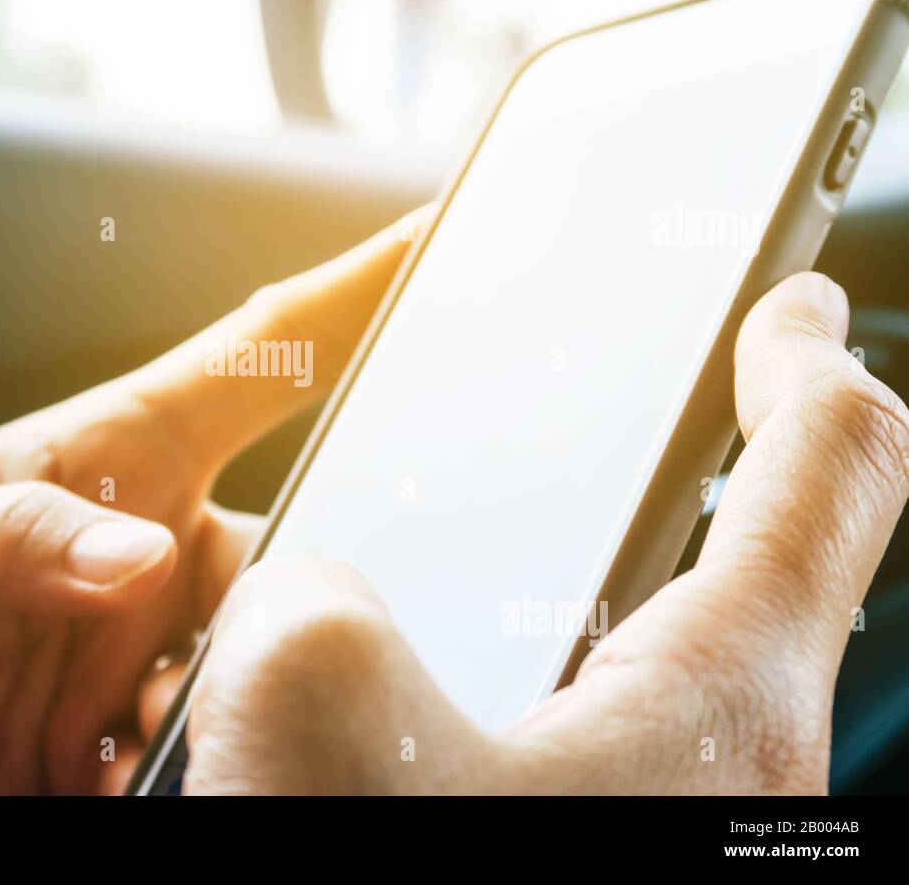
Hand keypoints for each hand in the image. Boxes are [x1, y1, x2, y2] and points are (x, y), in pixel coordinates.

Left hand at [0, 207, 431, 794]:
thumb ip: (7, 538)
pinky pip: (195, 758)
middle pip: (287, 552)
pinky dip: (200, 774)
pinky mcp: (110, 741)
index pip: (255, 359)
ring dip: (244, 704)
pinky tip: (142, 780)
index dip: (351, 292)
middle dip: (308, 599)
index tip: (432, 232)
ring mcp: (134, 647)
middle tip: (283, 641)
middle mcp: (141, 549)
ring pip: (253, 666)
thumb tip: (137, 555)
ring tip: (157, 729)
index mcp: (107, 459)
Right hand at [182, 272, 908, 793]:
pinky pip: (594, 740)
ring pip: (660, 663)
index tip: (789, 307)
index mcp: (717, 699)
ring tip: (498, 560)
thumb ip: (308, 598)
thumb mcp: (315, 710)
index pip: (831, 469)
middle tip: (646, 416)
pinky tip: (429, 701)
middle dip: (701, 471)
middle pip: (763, 563)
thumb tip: (310, 602)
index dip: (809, 359)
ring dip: (593, 598)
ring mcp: (671, 816)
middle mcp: (724, 764)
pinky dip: (533, 689)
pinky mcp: (610, 837)